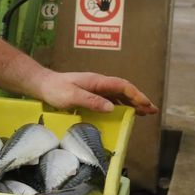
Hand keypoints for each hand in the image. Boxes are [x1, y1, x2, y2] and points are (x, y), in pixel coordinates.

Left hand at [34, 71, 158, 115]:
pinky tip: (124, 113)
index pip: (122, 86)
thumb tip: (111, 107)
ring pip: (119, 95)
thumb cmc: (55, 90)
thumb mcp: (72, 96)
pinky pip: (110, 99)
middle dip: (139, 99)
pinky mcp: (91, 94)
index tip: (146, 104)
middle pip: (124, 90)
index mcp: (97, 81)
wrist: (42, 85)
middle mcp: (99, 83)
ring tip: (144, 113)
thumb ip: (91, 101)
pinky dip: (121, 106)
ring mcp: (95, 89)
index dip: (136, 95)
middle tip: (152, 110)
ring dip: (132, 103)